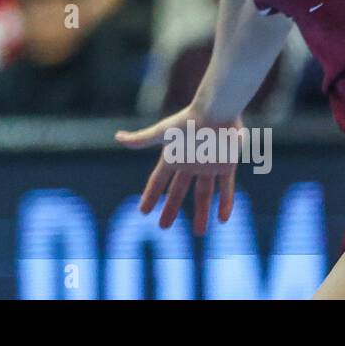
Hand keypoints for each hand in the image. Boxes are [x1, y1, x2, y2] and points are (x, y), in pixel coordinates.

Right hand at [115, 105, 241, 234]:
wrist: (217, 112)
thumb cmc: (188, 121)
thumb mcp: (162, 133)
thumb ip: (141, 139)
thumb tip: (118, 137)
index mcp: (173, 157)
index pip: (158, 181)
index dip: (150, 195)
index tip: (143, 211)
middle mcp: (190, 164)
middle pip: (179, 191)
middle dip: (171, 209)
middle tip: (163, 227)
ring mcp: (208, 166)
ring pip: (204, 194)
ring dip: (202, 214)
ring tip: (200, 233)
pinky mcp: (226, 165)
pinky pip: (226, 189)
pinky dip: (225, 203)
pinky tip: (222, 219)